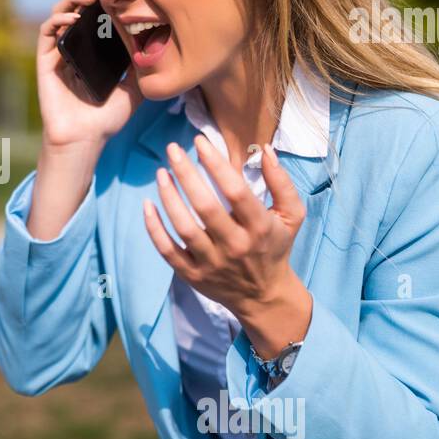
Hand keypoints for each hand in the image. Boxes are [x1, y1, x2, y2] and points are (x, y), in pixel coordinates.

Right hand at [36, 0, 141, 152]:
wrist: (85, 139)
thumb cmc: (108, 118)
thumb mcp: (135, 87)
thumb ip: (144, 66)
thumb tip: (162, 43)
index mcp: (95, 49)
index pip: (99, 13)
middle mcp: (76, 46)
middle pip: (79, 6)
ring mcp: (60, 52)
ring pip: (61, 13)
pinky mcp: (46, 61)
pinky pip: (48, 32)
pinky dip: (58, 19)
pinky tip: (72, 17)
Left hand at [142, 133, 312, 358]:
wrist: (264, 296)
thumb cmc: (275, 246)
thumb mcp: (291, 216)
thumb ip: (282, 183)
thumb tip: (265, 149)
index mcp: (260, 227)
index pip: (236, 191)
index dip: (216, 164)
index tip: (200, 142)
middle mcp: (235, 245)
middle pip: (205, 206)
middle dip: (186, 174)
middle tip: (172, 149)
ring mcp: (211, 262)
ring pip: (183, 228)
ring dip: (169, 197)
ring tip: (161, 173)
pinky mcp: (192, 275)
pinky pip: (167, 251)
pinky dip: (154, 229)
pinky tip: (147, 205)